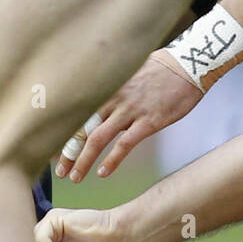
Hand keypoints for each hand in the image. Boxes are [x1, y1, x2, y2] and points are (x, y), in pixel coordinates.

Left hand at [56, 49, 203, 180]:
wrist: (190, 64)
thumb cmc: (163, 68)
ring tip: (75, 177)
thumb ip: (114, 88)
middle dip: (67, 152)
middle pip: (81, 129)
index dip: (62, 132)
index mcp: (107, 88)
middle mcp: (113, 100)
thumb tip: (103, 99)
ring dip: (84, 160)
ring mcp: (130, 111)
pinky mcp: (148, 121)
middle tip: (59, 171)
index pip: (77, 113)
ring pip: (97, 139)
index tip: (52, 147)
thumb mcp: (131, 72)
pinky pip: (124, 145)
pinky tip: (102, 173)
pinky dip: (111, 161)